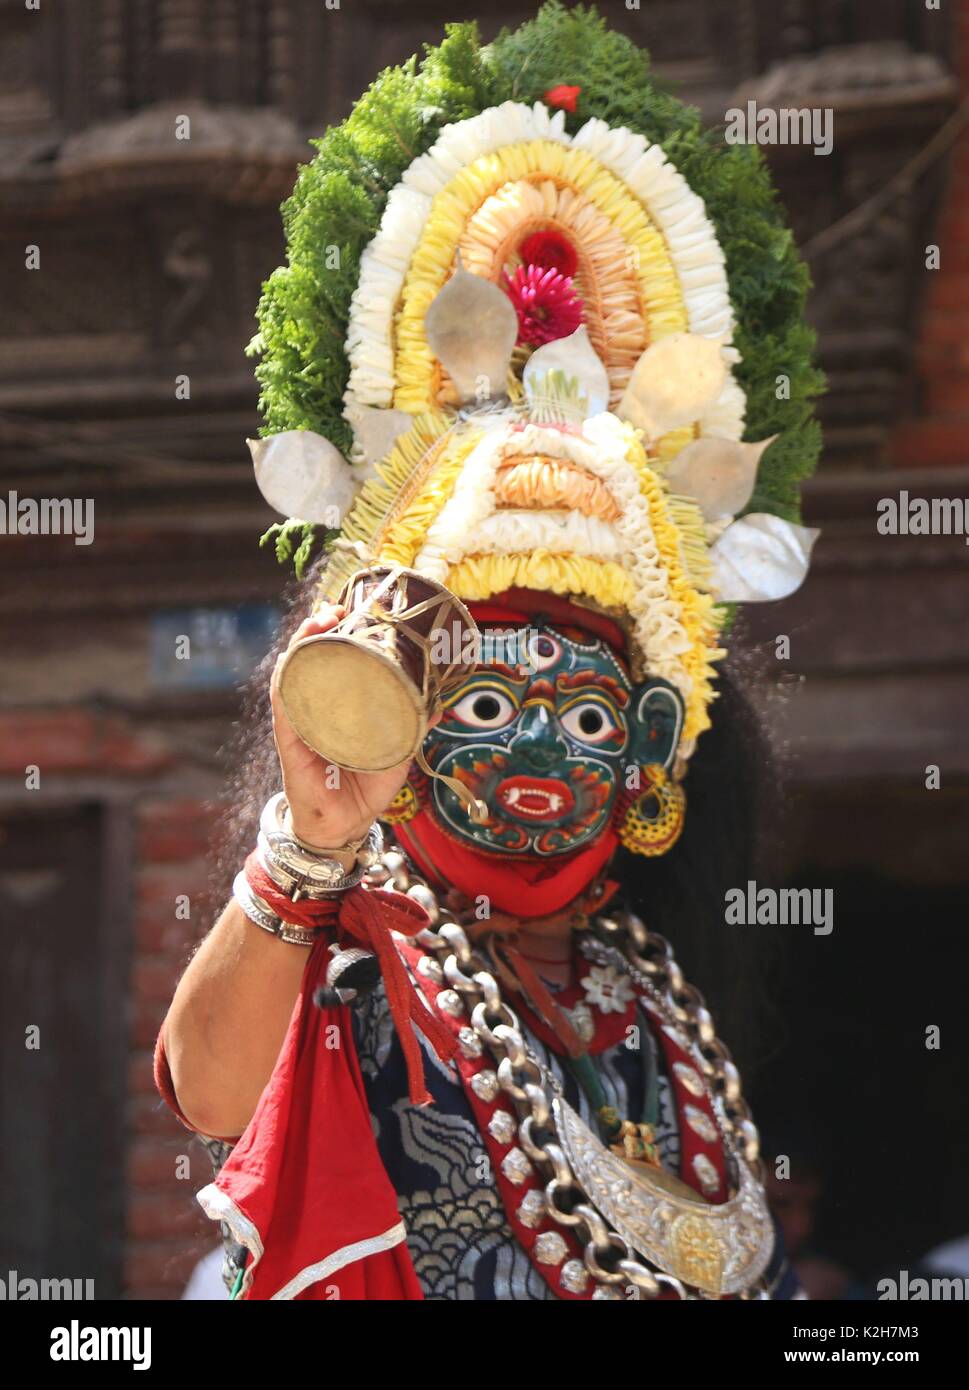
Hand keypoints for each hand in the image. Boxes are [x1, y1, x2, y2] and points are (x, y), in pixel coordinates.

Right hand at [270, 605, 425, 849]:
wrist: (347, 824)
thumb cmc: (365, 783)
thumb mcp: (396, 747)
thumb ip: (412, 723)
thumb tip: (439, 701)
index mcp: (336, 704)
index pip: (330, 660)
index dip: (336, 632)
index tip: (349, 608)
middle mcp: (314, 706)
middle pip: (308, 658)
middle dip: (318, 628)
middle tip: (335, 608)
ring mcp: (299, 721)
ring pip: (293, 673)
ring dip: (302, 645)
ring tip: (318, 622)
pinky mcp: (291, 741)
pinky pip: (285, 706)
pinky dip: (289, 681)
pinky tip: (295, 661)